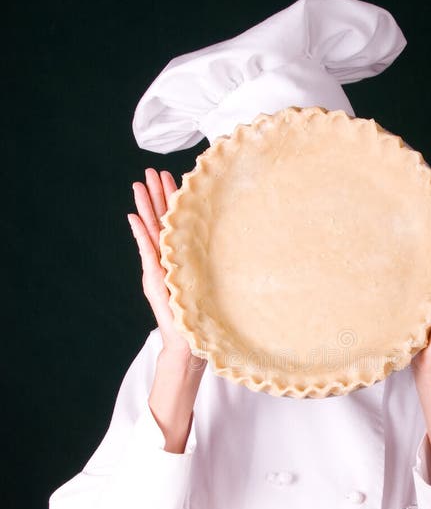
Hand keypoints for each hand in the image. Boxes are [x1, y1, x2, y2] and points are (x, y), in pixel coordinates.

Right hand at [128, 168, 193, 355]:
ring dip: (144, 207)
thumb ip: (203, 262)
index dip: (172, 199)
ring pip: (151, 230)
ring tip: (137, 185)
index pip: (175, 220)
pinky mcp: (154, 277)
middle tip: (150, 171)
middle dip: (155, 195)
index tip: (173, 176)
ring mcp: (159, 266)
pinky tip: (134, 217)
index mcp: (181, 254)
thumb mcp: (205, 280)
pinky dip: (140, 234)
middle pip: (160, 219)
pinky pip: (147, 250)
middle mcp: (168, 257)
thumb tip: (220, 242)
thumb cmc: (201, 312)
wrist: (188, 337)